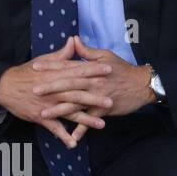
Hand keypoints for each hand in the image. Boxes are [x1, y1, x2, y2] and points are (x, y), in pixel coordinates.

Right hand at [0, 37, 111, 147]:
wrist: (4, 86)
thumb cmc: (25, 73)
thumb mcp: (43, 61)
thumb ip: (61, 55)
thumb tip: (73, 41)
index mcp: (55, 75)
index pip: (78, 71)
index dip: (94, 70)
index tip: (109, 69)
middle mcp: (54, 90)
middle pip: (77, 94)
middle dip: (94, 98)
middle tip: (111, 101)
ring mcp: (48, 105)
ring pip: (69, 112)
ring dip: (85, 119)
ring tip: (101, 124)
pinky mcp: (40, 116)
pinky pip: (53, 128)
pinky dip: (63, 136)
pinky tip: (73, 143)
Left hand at [32, 37, 155, 126]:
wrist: (142, 84)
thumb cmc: (122, 68)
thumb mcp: (105, 55)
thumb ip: (86, 51)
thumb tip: (73, 39)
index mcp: (90, 68)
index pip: (67, 65)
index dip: (51, 65)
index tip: (35, 66)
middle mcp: (92, 82)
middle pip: (68, 84)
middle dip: (50, 88)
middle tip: (34, 90)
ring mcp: (97, 97)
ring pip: (75, 104)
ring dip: (59, 110)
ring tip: (44, 114)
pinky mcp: (104, 110)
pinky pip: (90, 120)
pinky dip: (82, 129)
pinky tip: (71, 136)